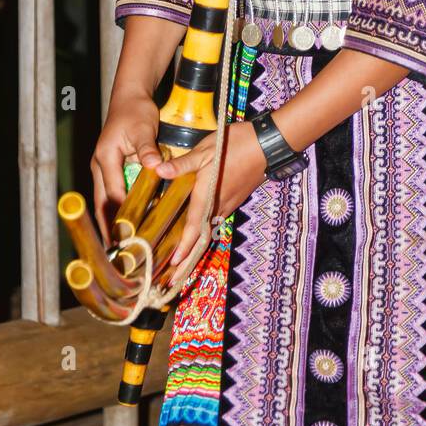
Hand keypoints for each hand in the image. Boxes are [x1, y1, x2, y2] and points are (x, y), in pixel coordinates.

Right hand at [91, 85, 161, 243]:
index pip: (113, 194)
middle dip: (109, 228)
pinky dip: (117, 210)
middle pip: (102, 204)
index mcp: (106, 159)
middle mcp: (100, 167)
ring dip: (111, 222)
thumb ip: (148, 149)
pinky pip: (112, 194)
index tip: (129, 235)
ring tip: (119, 247)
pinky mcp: (110, 170)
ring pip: (105, 202)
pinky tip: (125, 225)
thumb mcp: (144, 128)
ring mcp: (103, 170)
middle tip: (118, 254)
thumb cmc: (136, 112)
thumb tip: (153, 167)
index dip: (121, 216)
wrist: (129, 98)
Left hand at [156, 122, 269, 268]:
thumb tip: (157, 170)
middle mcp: (219, 206)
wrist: (268, 144)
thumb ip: (182, 164)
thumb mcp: (205, 150)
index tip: (174, 266)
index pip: (194, 228)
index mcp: (207, 196)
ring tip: (180, 262)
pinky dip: (204, 234)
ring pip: (209, 231)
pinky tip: (197, 233)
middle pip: (202, 239)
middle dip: (188, 261)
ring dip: (195, 248)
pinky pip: (216, 221)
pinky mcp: (234, 199)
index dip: (184, 248)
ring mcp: (228, 204)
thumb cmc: (235, 145)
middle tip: (174, 281)